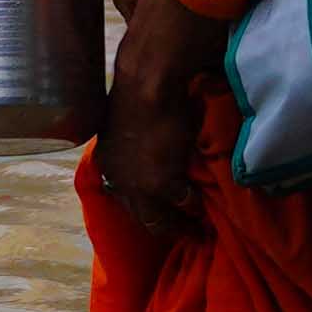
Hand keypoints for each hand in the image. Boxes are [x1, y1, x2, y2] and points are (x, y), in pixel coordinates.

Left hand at [98, 0, 223, 240]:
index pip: (123, 193)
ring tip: (196, 230)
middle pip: (140, 214)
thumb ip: (135, 135)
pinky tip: (204, 208)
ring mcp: (137, 184)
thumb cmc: (140, 85)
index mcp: (107, 159)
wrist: (149, 79)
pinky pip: (183, 203)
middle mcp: (117, 177)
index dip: (142, 203)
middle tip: (182, 232)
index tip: (159, 209)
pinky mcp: (162, 183)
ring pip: (158, 218)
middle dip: (160, 225)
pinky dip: (194, 207)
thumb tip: (151, 138)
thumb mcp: (127, 117)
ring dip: (179, 225)